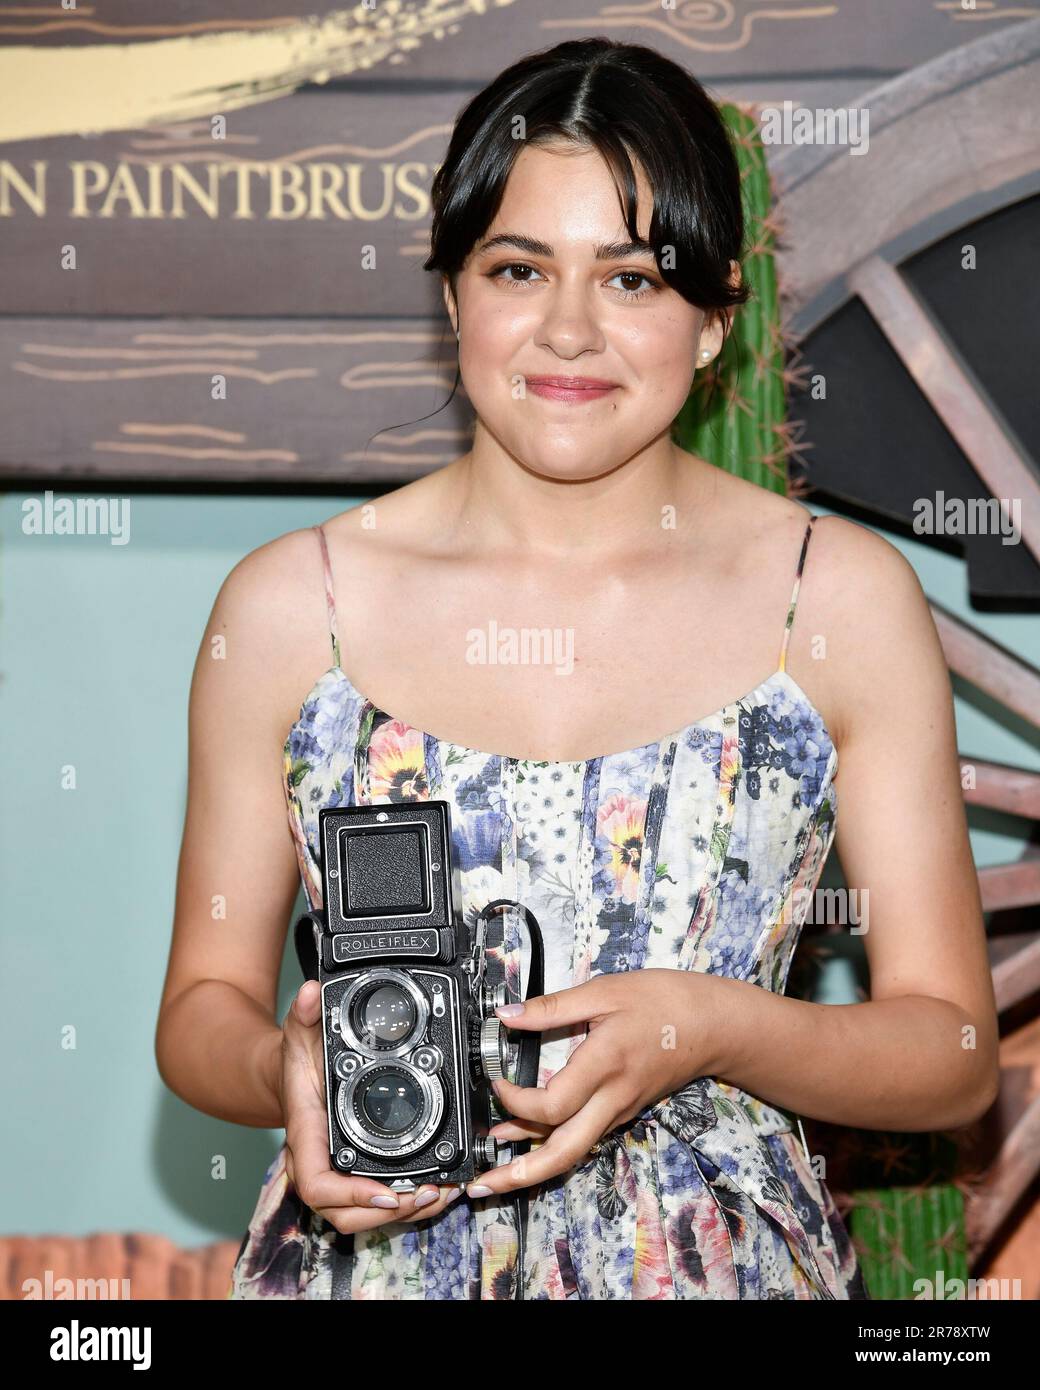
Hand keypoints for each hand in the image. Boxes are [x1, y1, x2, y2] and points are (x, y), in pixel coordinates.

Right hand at [274, 981, 461, 1232]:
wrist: (290, 1075)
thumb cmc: (297, 1060)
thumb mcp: (300, 1031)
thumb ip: (306, 1012)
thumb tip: (312, 994)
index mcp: (306, 1134)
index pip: (317, 1183)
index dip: (350, 1196)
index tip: (386, 1192)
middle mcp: (315, 1161)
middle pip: (342, 1213)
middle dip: (386, 1214)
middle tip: (427, 1194)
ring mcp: (332, 1171)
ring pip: (357, 1216)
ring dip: (399, 1215)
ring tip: (436, 1196)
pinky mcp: (350, 1173)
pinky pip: (369, 1202)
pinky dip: (400, 1205)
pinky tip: (429, 1191)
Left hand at [468, 969, 723, 1198]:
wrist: (714, 1025)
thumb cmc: (664, 1002)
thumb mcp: (605, 991)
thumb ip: (553, 1006)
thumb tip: (507, 1015)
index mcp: (604, 1066)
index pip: (552, 1105)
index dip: (516, 1102)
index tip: (497, 1083)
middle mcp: (611, 1099)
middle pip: (562, 1154)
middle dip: (519, 1175)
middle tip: (481, 1185)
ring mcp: (619, 1111)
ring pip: (572, 1149)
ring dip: (532, 1163)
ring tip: (495, 1171)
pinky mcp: (623, 1111)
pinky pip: (584, 1136)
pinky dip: (553, 1143)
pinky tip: (531, 1136)